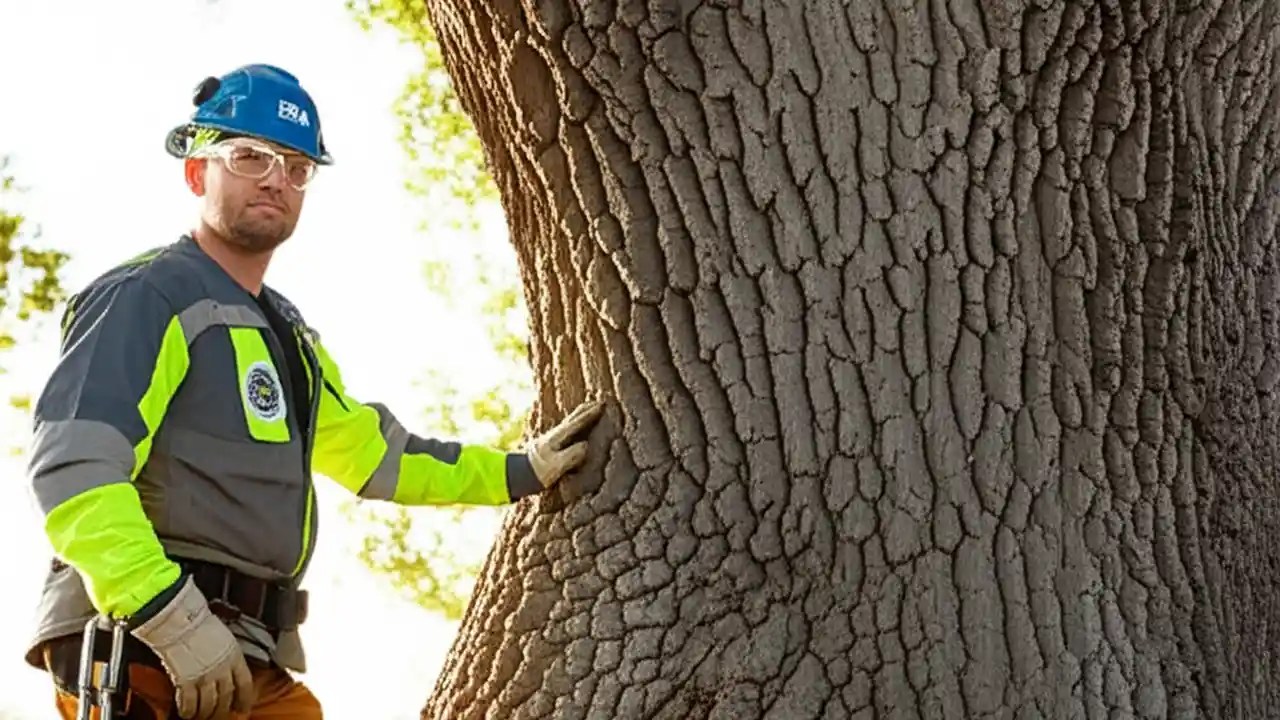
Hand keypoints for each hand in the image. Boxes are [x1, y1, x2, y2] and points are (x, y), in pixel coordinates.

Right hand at [130, 577, 255, 718]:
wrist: (179, 620)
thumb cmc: (198, 623)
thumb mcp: (223, 637)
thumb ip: (226, 654)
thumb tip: (226, 666)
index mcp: (234, 656)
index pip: (245, 684)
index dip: (244, 699)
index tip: (242, 708)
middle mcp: (222, 669)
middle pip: (226, 698)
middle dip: (223, 710)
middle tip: (219, 717)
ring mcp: (204, 676)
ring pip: (209, 704)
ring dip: (205, 713)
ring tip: (201, 716)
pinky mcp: (186, 681)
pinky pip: (189, 703)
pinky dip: (188, 711)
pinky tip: (186, 713)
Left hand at [527, 399, 605, 487]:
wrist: (517, 475)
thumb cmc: (537, 472)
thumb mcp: (556, 466)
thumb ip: (571, 455)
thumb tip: (586, 445)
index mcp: (558, 437)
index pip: (577, 422)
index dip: (590, 414)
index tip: (602, 405)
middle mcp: (555, 434)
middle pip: (573, 418)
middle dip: (586, 409)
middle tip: (599, 401)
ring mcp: (552, 438)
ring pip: (570, 422)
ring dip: (581, 414)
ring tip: (590, 408)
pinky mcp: (551, 444)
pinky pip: (568, 429)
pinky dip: (575, 423)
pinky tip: (576, 426)